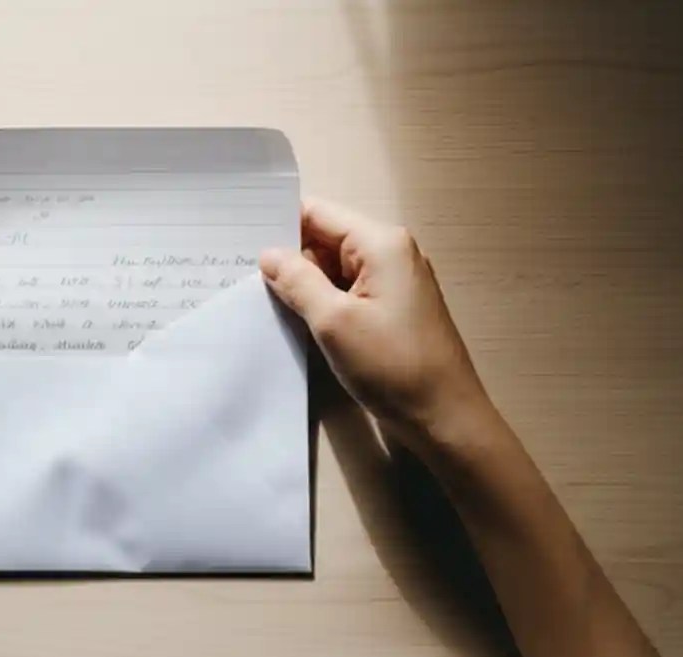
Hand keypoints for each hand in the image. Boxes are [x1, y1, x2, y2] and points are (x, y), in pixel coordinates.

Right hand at [260, 198, 489, 443]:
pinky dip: (323, 301)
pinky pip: (348, 291)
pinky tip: (296, 318)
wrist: (444, 417)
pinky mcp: (392, 309)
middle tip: (241, 273)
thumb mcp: (334, 322)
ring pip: (334, 268)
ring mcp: (393, 281)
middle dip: (288, 256)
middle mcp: (390, 253)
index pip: (318, 213)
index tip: (238, 239)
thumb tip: (269, 255)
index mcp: (381, 243)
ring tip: (261, 298)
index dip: (279, 224)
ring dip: (304, 283)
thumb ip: (298, 281)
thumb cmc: (392, 365)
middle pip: (325, 239)